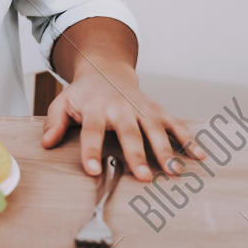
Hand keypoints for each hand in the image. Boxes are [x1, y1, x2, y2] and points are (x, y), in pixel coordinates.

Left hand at [41, 66, 204, 181]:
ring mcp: (142, 108)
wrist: (105, 71)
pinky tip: (200, 156)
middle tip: (144, 177)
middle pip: (129, 132)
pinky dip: (189, 139)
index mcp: (95, 107)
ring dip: (167, 150)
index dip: (91, 150)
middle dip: (137, 154)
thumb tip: (47, 143)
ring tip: (174, 171)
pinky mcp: (158, 110)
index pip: (91, 130)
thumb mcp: (63, 104)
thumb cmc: (83, 95)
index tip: (93, 170)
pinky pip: (176, 124)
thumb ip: (54, 122)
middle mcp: (121, 107)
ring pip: (156, 129)